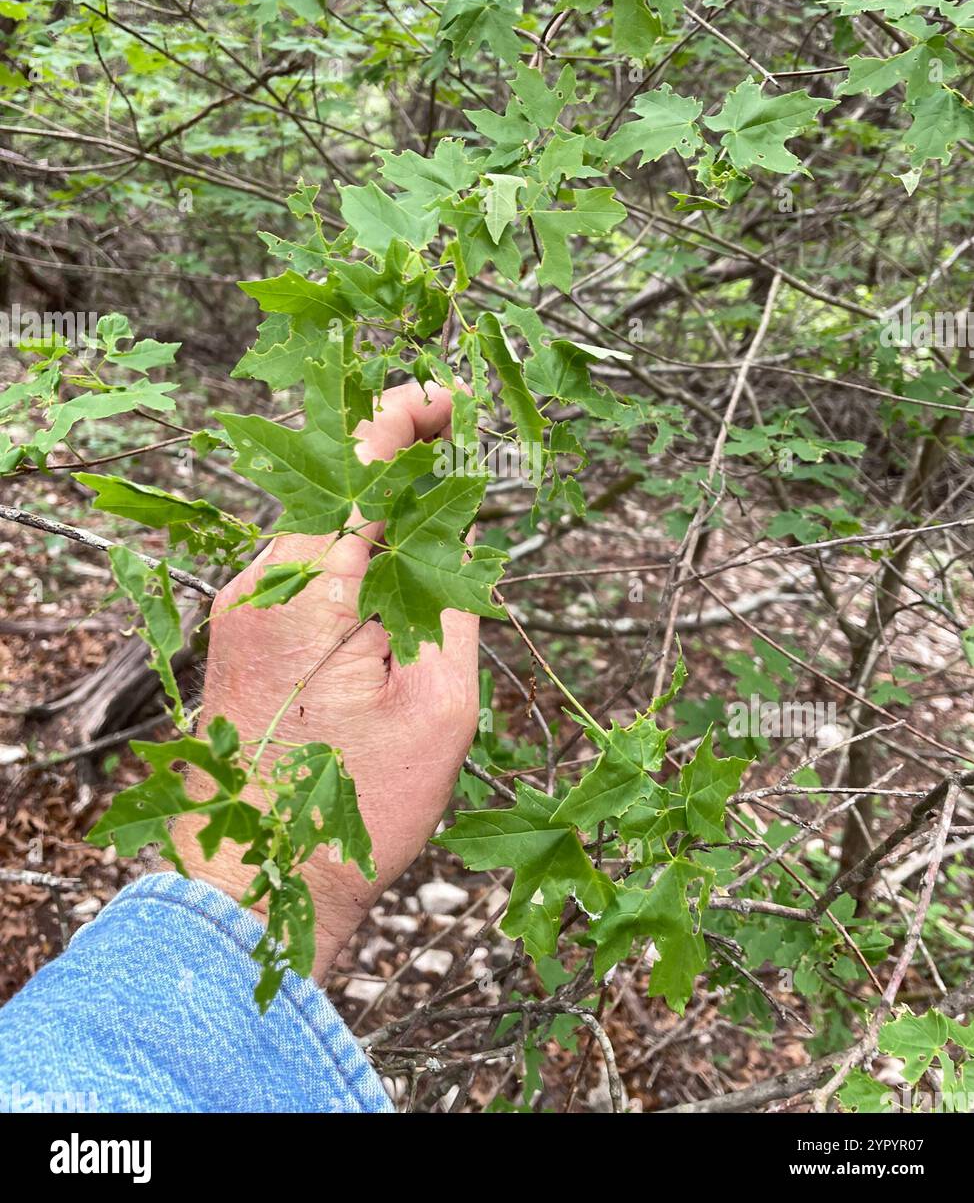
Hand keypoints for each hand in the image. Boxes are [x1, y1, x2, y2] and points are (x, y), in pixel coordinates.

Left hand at [172, 383, 479, 975]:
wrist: (258, 882)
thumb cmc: (353, 808)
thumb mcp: (439, 705)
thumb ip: (452, 600)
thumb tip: (456, 527)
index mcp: (307, 587)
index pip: (355, 462)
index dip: (406, 416)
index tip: (451, 397)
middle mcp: (260, 581)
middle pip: (331, 480)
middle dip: (395, 453)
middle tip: (458, 444)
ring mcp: (242, 606)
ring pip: (315, 520)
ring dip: (374, 501)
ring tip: (436, 506)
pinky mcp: (241, 632)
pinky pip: (300, 560)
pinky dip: (349, 544)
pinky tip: (392, 565)